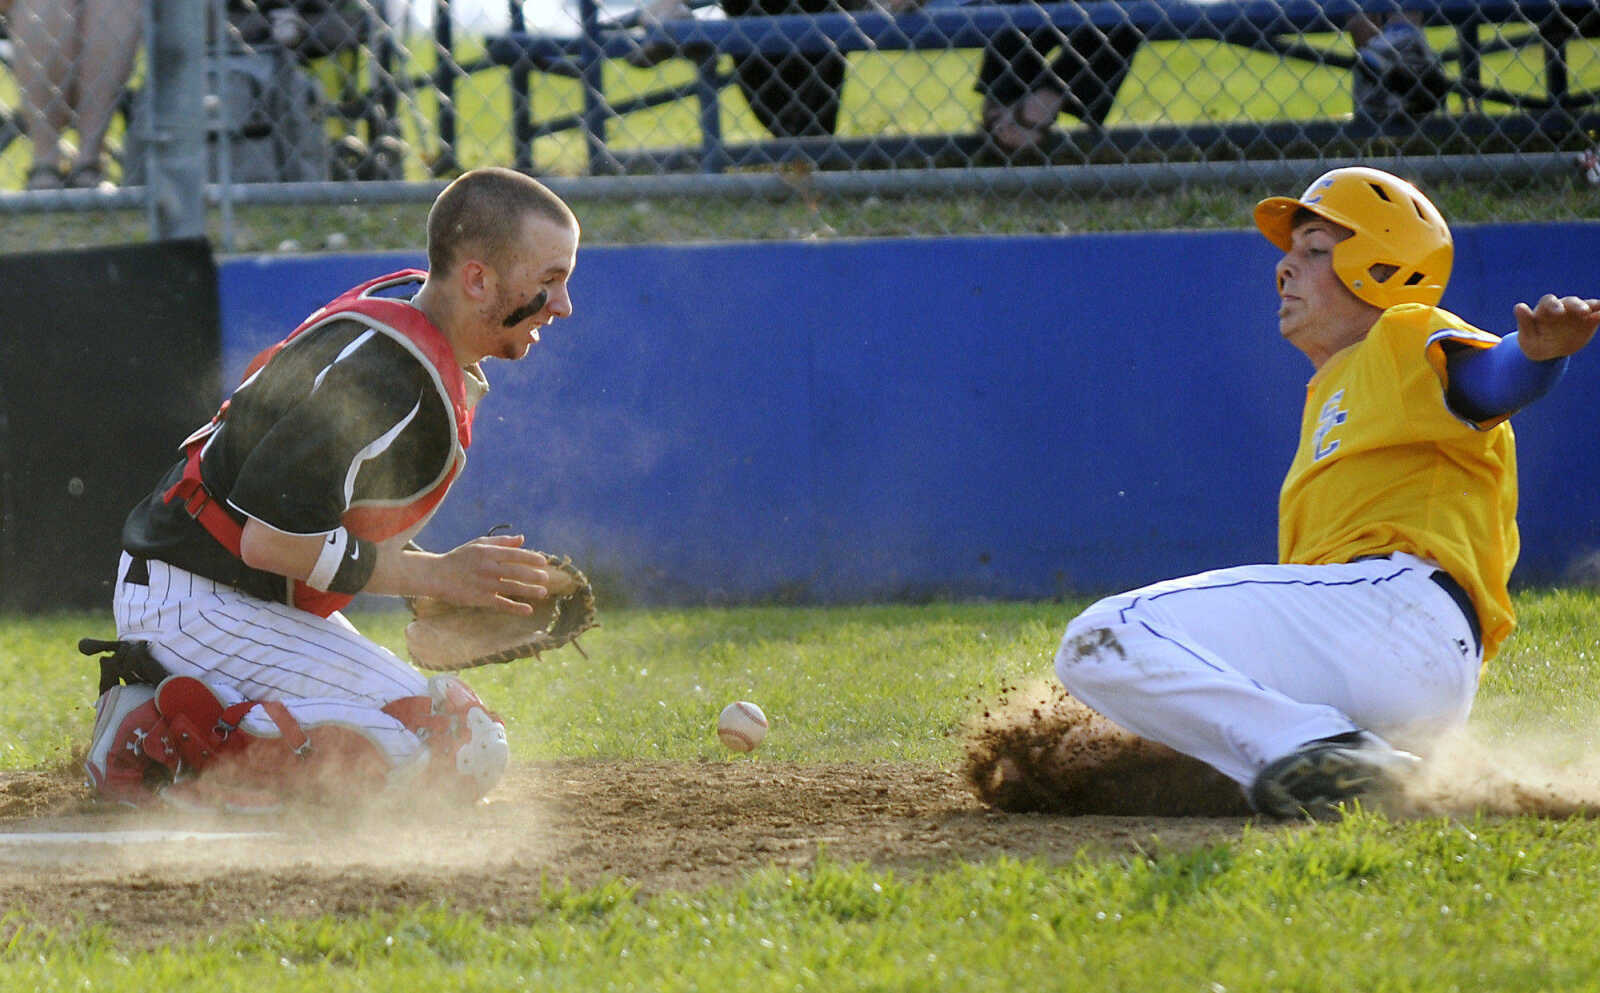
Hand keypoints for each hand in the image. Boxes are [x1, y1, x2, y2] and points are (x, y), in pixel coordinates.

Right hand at [433, 534, 552, 613]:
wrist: (436, 575)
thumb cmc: (459, 558)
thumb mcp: (478, 544)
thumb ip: (501, 542)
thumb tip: (522, 539)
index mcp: (488, 553)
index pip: (515, 554)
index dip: (531, 558)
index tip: (543, 562)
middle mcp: (488, 568)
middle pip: (516, 571)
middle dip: (534, 575)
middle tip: (546, 578)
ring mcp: (485, 584)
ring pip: (512, 587)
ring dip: (529, 590)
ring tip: (543, 592)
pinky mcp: (480, 599)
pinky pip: (501, 604)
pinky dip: (515, 608)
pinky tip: (528, 610)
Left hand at [1514, 295, 1599, 360]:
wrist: (1547, 351)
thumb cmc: (1533, 340)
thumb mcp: (1527, 335)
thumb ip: (1524, 321)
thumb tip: (1519, 306)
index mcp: (1545, 309)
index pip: (1549, 302)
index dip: (1554, 305)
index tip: (1558, 313)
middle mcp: (1563, 306)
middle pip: (1571, 302)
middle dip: (1577, 305)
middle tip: (1583, 312)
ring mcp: (1577, 312)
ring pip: (1586, 306)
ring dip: (1592, 307)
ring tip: (1597, 312)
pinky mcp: (1589, 321)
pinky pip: (1597, 315)